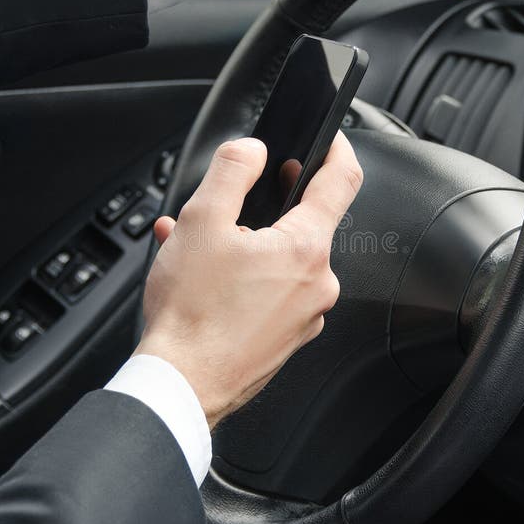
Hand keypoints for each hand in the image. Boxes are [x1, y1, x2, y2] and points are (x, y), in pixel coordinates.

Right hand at [134, 133, 362, 428]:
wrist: (181, 386)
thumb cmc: (191, 314)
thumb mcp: (202, 221)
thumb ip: (233, 170)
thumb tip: (253, 150)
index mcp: (305, 249)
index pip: (342, 181)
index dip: (336, 149)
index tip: (330, 138)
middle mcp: (317, 283)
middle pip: (303, 224)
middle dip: (265, 208)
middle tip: (230, 206)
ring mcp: (306, 315)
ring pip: (282, 260)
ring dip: (246, 244)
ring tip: (200, 248)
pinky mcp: (288, 338)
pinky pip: (274, 292)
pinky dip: (246, 276)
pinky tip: (208, 278)